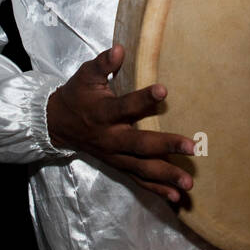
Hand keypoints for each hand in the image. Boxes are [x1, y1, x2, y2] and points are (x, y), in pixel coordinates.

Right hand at [47, 44, 195, 203]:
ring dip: (166, 177)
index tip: (164, 90)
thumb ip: (102, 63)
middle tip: (191, 147)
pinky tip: (177, 199)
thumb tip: (120, 50)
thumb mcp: (85, 75)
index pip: (124, 106)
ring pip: (142, 169)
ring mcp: (115, 156)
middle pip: (139, 145)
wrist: (58, 123)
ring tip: (188, 184)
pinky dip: (158, 191)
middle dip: (165, 146)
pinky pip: (139, 181)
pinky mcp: (119, 165)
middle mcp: (110, 138)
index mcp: (103, 113)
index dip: (143, 98)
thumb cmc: (77, 94)